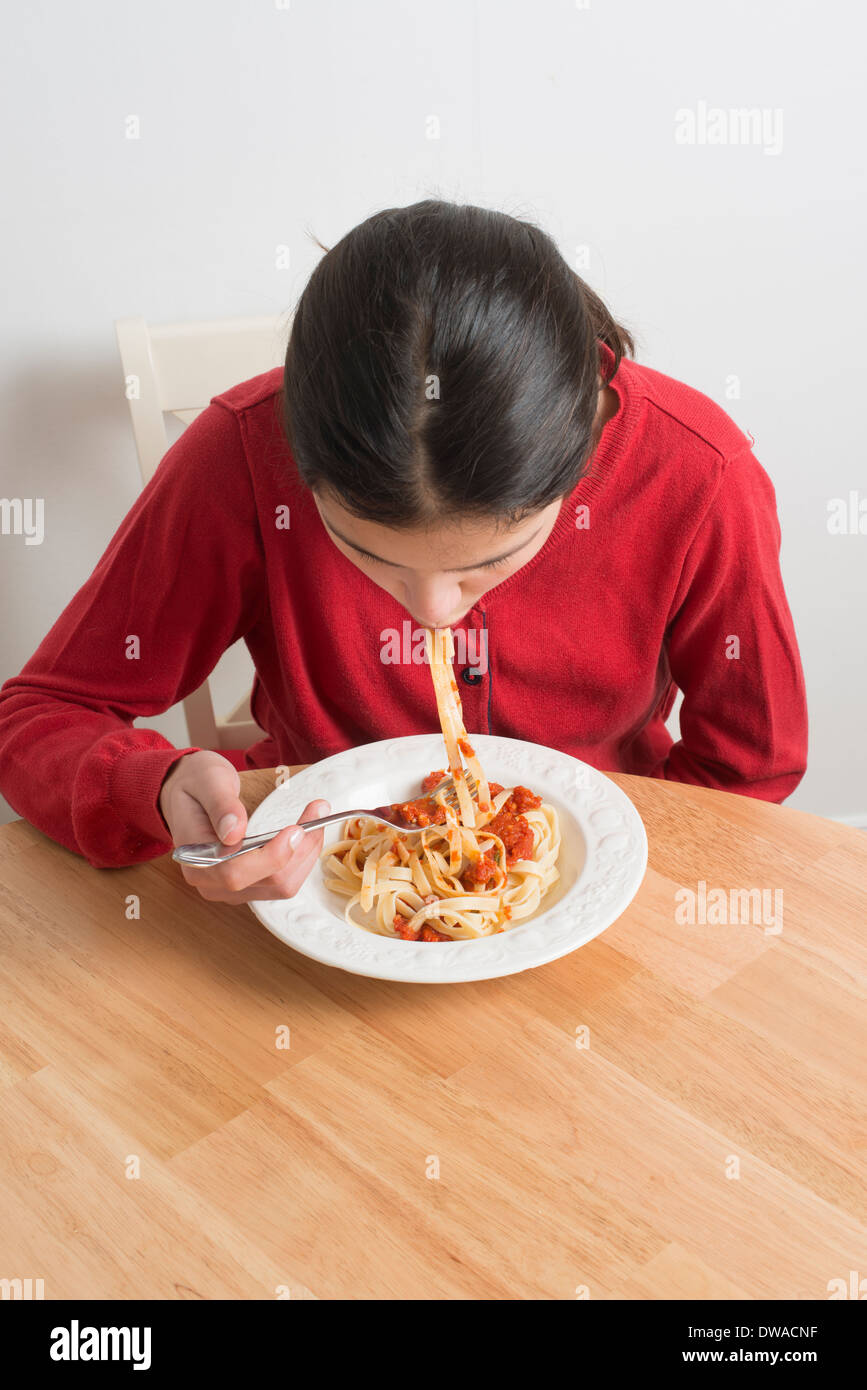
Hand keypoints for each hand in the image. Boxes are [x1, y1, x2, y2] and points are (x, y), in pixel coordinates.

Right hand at [158, 750, 329, 901]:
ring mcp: (232, 888)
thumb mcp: (208, 781)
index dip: (271, 857)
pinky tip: (308, 833)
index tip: (296, 829)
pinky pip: (283, 881)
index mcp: (196, 862)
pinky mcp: (250, 884)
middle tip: (318, 810)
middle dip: (299, 849)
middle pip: (268, 882)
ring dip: (306, 854)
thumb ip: (221, 806)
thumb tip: (234, 832)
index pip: (235, 873)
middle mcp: (212, 884)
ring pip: (282, 885)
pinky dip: (301, 858)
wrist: (190, 792)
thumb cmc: (196, 784)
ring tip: (317, 817)